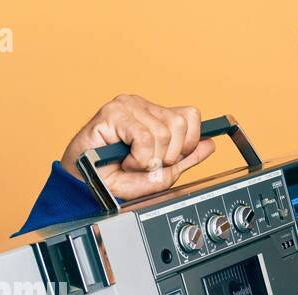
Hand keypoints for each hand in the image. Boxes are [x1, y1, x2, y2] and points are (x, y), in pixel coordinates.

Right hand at [59, 94, 216, 201]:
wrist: (88, 186)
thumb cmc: (118, 178)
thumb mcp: (161, 172)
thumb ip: (186, 158)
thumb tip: (209, 144)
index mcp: (155, 115)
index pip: (190, 116)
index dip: (187, 142)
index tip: (171, 159)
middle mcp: (142, 106)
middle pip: (180, 125)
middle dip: (169, 155)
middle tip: (147, 164)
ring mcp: (127, 106)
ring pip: (164, 133)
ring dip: (151, 160)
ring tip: (133, 163)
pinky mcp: (113, 112)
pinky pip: (145, 138)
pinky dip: (139, 158)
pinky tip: (125, 160)